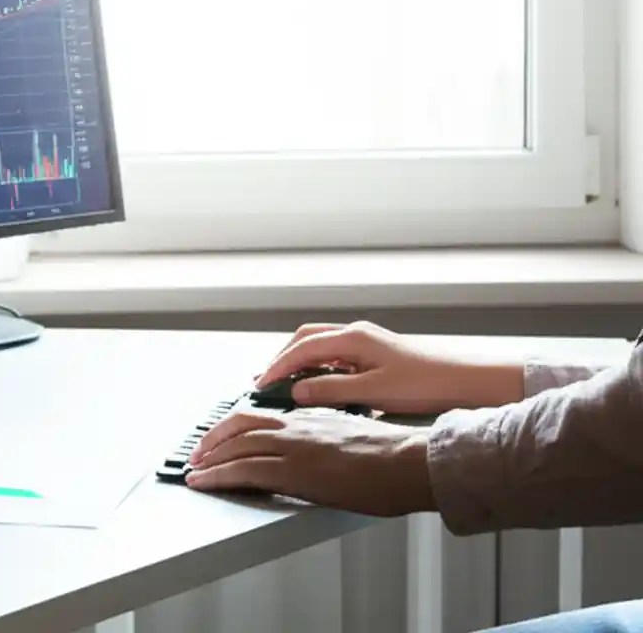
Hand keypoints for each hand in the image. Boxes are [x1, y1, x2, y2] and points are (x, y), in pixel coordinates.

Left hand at [185, 408, 435, 516]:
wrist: (410, 462)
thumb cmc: (393, 456)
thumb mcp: (352, 436)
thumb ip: (327, 438)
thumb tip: (318, 451)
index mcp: (309, 419)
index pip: (258, 415)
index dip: (232, 425)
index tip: (219, 436)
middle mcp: (296, 428)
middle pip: (239, 425)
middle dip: (212, 440)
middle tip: (197, 453)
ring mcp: (293, 448)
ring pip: (236, 447)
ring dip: (209, 459)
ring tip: (194, 471)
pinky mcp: (294, 472)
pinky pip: (244, 471)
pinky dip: (217, 476)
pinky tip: (203, 483)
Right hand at [255, 321, 524, 413]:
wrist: (465, 380)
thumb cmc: (424, 384)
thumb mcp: (373, 392)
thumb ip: (331, 391)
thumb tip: (296, 393)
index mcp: (353, 338)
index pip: (302, 349)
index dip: (277, 367)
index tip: (260, 385)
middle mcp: (355, 333)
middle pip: (305, 339)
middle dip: (282, 359)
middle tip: (265, 382)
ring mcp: (365, 341)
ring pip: (319, 345)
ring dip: (298, 362)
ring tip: (282, 383)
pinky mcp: (373, 352)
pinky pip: (334, 354)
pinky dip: (316, 366)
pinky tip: (314, 384)